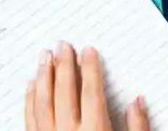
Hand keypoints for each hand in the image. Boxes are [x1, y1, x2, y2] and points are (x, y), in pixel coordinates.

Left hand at [24, 42, 150, 130]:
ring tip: (45, 57)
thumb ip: (137, 127)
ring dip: (43, 77)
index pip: (91, 92)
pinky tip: (32, 85)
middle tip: (62, 46)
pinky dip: (30, 99)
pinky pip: (29, 118)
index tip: (89, 51)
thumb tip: (137, 102)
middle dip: (64, 65)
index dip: (90, 69)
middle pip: (65, 92)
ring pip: (43, 102)